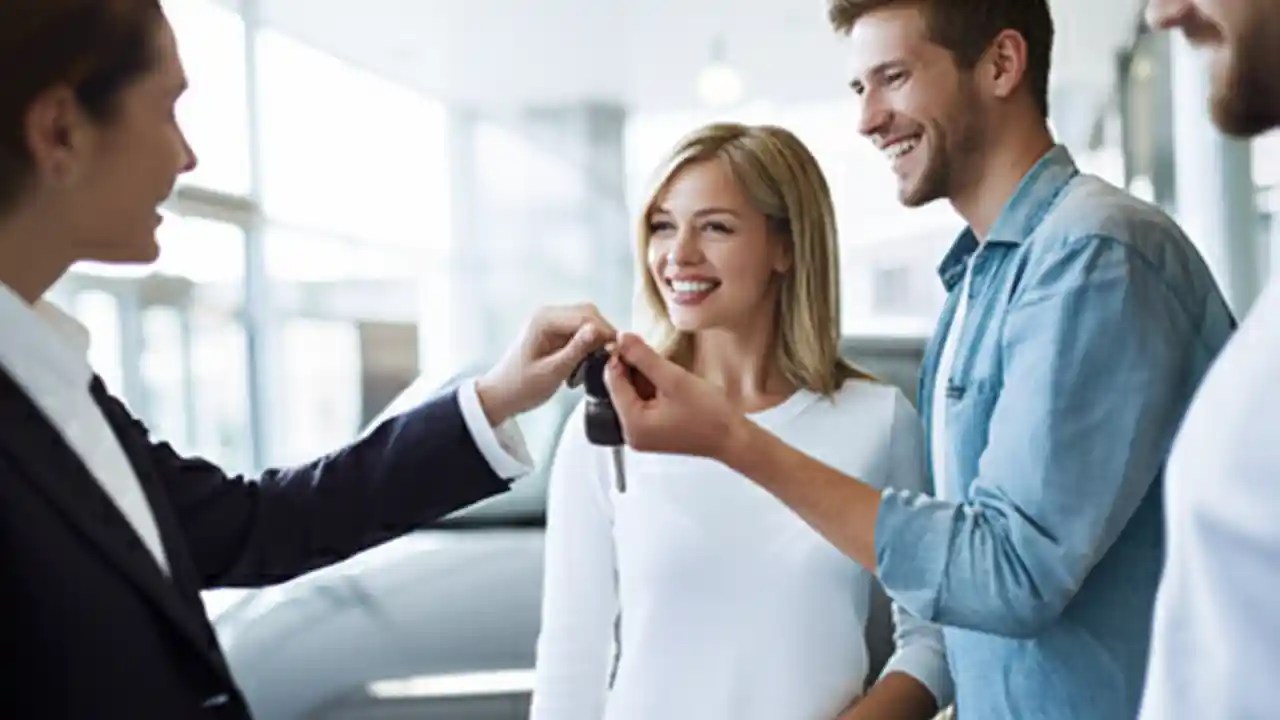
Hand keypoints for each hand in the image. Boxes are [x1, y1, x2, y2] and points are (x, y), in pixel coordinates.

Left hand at [476, 304, 615, 424]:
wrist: (500, 395)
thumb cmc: (522, 387)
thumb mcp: (552, 372)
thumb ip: (576, 350)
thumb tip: (600, 330)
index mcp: (544, 320)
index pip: (585, 316)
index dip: (605, 332)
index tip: (619, 353)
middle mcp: (548, 314)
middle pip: (588, 314)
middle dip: (603, 334)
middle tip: (612, 358)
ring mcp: (551, 321)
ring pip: (586, 321)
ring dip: (596, 339)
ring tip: (600, 361)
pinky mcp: (554, 331)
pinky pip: (579, 330)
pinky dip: (588, 343)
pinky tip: (588, 360)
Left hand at [603, 332, 749, 460]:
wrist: (733, 438)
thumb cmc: (709, 414)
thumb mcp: (674, 379)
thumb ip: (644, 358)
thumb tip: (621, 338)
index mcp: (632, 424)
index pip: (612, 382)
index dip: (618, 357)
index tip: (630, 338)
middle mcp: (630, 433)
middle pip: (619, 389)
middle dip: (632, 368)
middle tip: (652, 352)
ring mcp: (641, 435)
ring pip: (631, 395)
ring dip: (643, 378)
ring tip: (665, 369)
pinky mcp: (652, 432)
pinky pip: (642, 404)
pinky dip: (651, 389)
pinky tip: (667, 382)